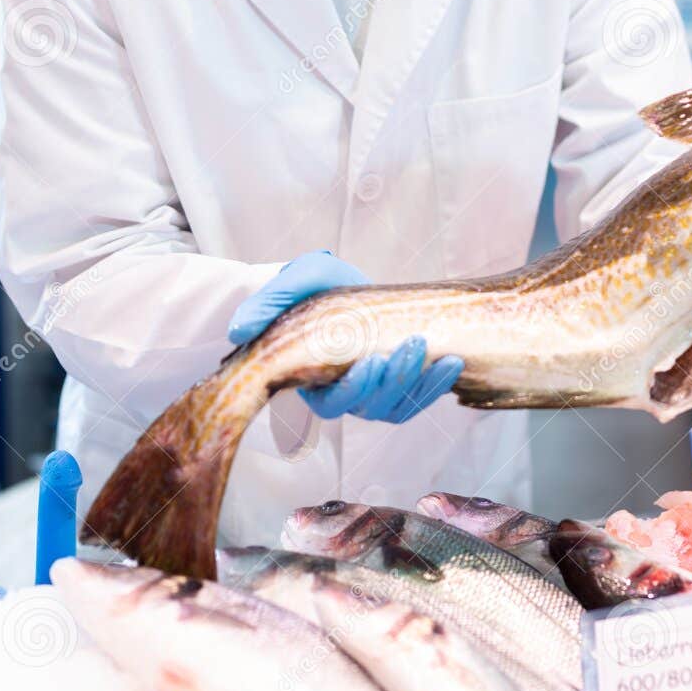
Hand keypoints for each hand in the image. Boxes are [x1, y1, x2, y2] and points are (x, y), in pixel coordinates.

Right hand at [228, 250, 463, 423]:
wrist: (346, 284)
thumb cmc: (315, 288)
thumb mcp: (294, 283)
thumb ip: (267, 304)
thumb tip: (238, 330)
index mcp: (312, 378)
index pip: (330, 403)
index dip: (351, 390)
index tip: (370, 362)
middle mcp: (342, 392)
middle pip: (369, 407)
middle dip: (393, 381)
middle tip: (413, 346)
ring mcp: (373, 391)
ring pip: (396, 406)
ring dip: (419, 383)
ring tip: (437, 352)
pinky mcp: (400, 384)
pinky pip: (419, 398)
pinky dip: (437, 385)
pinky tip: (453, 363)